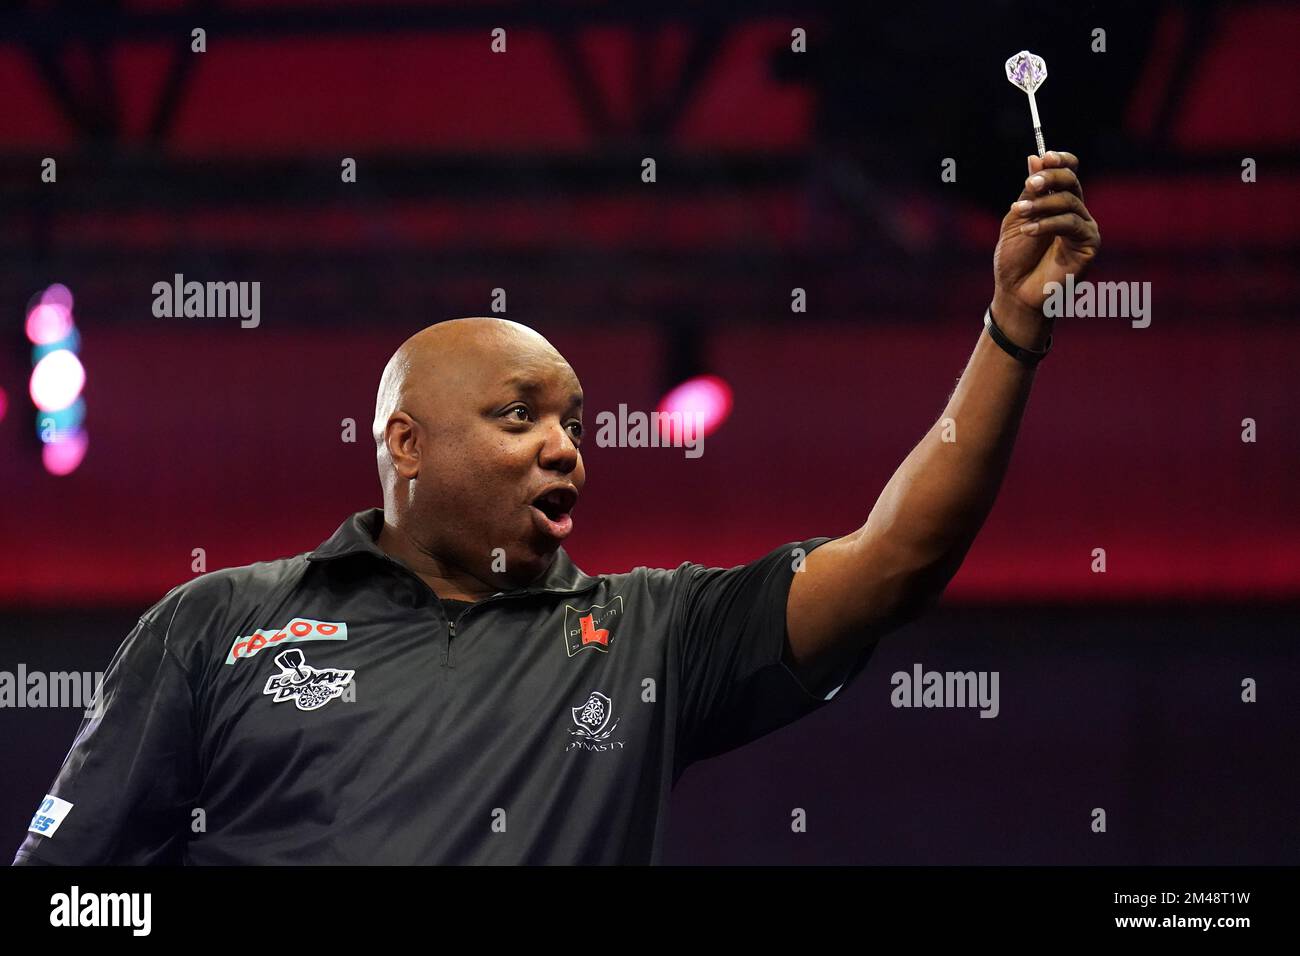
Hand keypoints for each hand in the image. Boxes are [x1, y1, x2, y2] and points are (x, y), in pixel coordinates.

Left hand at [992, 150, 1100, 329]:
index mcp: (1057, 203)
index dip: (1060, 161)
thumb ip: (1029, 193)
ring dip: (1042, 204)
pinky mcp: (1089, 244)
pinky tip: (1030, 230)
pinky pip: (1071, 224)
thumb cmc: (1015, 259)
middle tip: (1031, 183)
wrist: (1016, 293)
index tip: (1045, 156)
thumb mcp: (1018, 219)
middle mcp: (1074, 212)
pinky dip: (1048, 223)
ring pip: (1070, 202)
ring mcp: (1084, 228)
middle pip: (1072, 182)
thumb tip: (1036, 158)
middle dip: (1051, 178)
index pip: (1068, 172)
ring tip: (1019, 212)